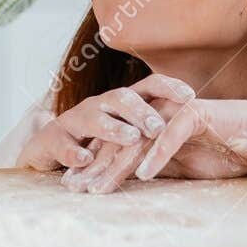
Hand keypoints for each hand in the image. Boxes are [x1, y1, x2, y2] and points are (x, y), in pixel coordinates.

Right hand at [19, 74, 193, 170]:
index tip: (191, 95)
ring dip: (113, 128)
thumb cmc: (98, 140)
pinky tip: (85, 160)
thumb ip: (154, 129)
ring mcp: (74, 120)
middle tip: (158, 126)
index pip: (147, 86)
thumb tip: (198, 126)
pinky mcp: (53, 140)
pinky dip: (74, 153)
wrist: (49, 147)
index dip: (168, 87)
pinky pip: (64, 144)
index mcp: (120, 102)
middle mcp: (99, 104)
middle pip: (121, 98)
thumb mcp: (127, 131)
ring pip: (94, 117)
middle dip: (141, 111)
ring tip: (131, 138)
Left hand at [62, 95, 246, 194]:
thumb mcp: (183, 166)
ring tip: (98, 188)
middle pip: (118, 142)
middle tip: (73, 188)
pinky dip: (156, 156)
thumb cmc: (225, 150)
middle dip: (94, 166)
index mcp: (151, 125)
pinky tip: (142, 175)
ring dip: (116, 166)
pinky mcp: (193, 114)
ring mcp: (173, 112)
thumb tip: (130, 182)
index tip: (75, 187)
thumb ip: (156, 167)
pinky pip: (169, 136)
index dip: (95, 166)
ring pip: (138, 140)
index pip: (116, 146)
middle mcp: (156, 115)